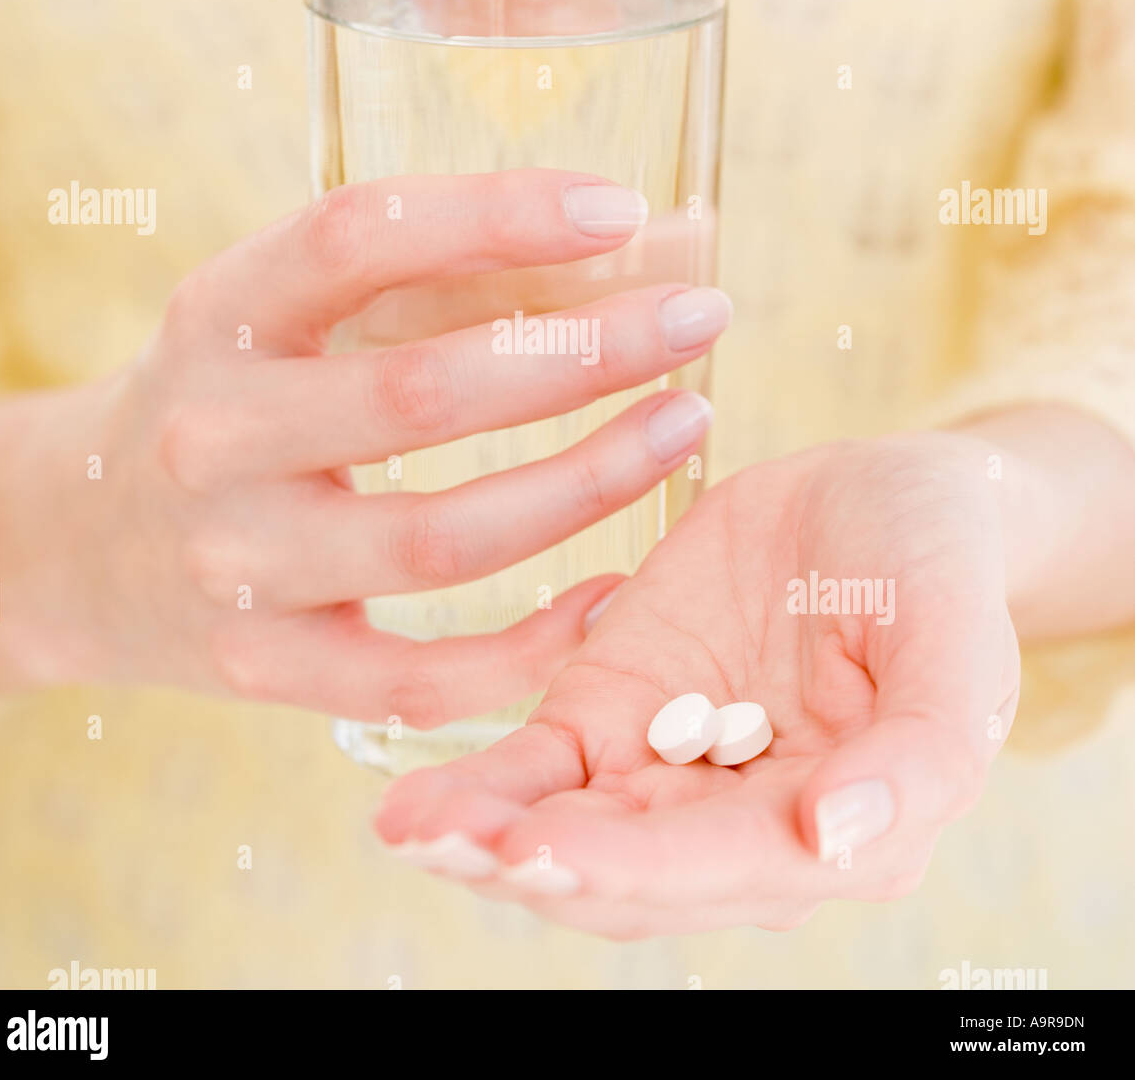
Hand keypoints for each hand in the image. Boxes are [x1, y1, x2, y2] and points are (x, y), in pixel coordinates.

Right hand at [0, 171, 729, 720]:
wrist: (79, 544)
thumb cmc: (229, 400)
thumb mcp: (287, 318)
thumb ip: (441, 277)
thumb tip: (653, 235)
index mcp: (220, 318)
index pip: (355, 236)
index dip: (494, 212)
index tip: (620, 206)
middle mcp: (215, 438)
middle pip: (423, 394)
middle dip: (589, 352)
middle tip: (702, 318)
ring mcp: (236, 567)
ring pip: (439, 540)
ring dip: (588, 483)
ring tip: (687, 424)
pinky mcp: (267, 672)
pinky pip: (419, 676)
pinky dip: (531, 642)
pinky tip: (616, 589)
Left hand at [376, 430, 1021, 936]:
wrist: (874, 494)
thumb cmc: (934, 566)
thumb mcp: (956, 643)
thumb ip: (919, 754)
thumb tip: (838, 843)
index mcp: (842, 829)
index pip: (727, 868)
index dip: (632, 867)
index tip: (539, 847)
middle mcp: (742, 823)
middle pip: (629, 875)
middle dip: (537, 865)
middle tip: (450, 844)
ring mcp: (667, 773)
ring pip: (566, 836)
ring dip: (488, 842)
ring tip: (414, 830)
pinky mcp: (608, 715)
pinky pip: (535, 770)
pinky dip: (476, 790)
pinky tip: (415, 802)